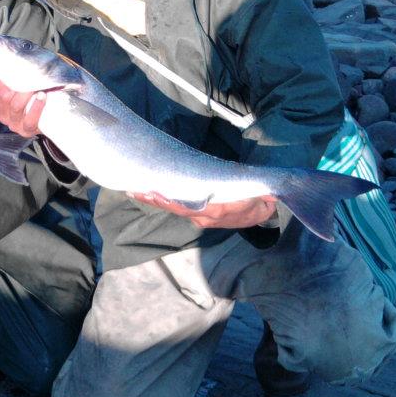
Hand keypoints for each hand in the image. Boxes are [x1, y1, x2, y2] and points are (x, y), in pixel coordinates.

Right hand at [0, 73, 45, 137]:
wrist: (46, 122)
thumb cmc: (29, 104)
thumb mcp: (14, 92)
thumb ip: (2, 82)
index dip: (2, 82)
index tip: (13, 71)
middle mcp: (4, 117)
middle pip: (4, 98)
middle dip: (15, 85)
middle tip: (27, 76)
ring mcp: (15, 125)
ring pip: (16, 106)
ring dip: (26, 94)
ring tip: (36, 85)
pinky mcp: (28, 130)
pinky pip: (30, 119)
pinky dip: (36, 106)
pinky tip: (42, 96)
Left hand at [127, 191, 277, 229]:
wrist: (262, 214)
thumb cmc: (257, 198)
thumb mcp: (256, 191)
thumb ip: (245, 184)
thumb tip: (241, 178)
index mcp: (215, 210)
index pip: (186, 205)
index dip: (169, 200)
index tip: (153, 191)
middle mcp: (203, 216)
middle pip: (174, 207)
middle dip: (154, 199)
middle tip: (134, 190)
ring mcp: (200, 218)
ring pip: (175, 208)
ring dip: (156, 200)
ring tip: (136, 191)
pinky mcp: (199, 217)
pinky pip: (180, 208)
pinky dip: (166, 201)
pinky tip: (152, 194)